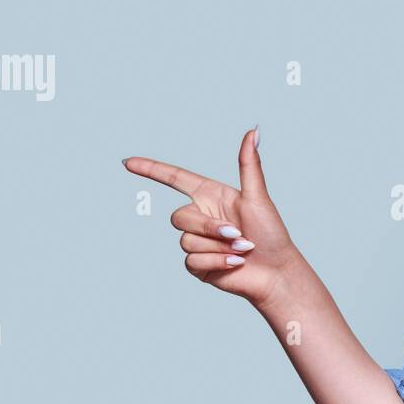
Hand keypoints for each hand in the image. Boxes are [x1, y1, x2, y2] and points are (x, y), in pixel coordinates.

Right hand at [122, 127, 301, 309]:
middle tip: (238, 235)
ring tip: (242, 250)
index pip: (175, 178)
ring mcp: (198, 241)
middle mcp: (202, 216)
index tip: (128, 162)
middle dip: (209, 227)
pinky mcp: (198, 265)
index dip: (151, 169)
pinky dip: (216, 262)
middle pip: (179, 216)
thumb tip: (253, 132)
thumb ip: (249, 165)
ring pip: (185, 240)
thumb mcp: (258, 198)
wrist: (275, 272)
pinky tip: (234, 264)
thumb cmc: (272, 234)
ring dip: (217, 247)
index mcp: (212, 196)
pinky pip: (191, 261)